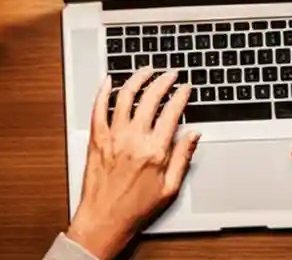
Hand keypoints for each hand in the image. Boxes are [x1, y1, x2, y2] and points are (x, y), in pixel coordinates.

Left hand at [66, 68, 199, 259]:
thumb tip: (194, 135)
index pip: (172, 112)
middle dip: (163, 80)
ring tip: (146, 70)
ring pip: (125, 96)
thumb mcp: (170, 188)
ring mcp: (113, 136)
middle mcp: (134, 139)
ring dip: (137, 78)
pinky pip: (98, 108)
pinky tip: (109, 82)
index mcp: (155, 150)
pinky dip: (103, 91)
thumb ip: (183, 157)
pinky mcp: (97, 139)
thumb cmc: (135, 208)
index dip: (181, 95)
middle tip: (170, 73)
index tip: (186, 88)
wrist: (104, 219)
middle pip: (150, 98)